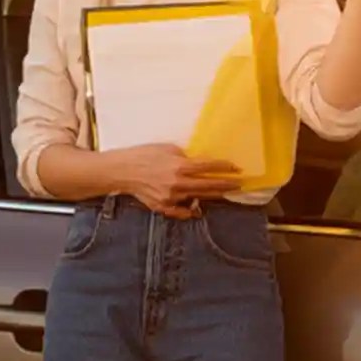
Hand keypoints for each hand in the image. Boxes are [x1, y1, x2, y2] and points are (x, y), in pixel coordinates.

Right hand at [111, 144, 241, 218]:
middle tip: (238, 184)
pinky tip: (198, 208)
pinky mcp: (163, 207)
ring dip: (212, 196)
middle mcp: (178, 183)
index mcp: (180, 166)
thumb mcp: (167, 148)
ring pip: (198, 198)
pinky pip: (182, 211)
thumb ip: (185, 157)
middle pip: (209, 186)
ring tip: (223, 193)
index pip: (209, 167)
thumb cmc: (143, 155)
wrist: (122, 170)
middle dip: (226, 184)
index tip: (237, 169)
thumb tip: (199, 163)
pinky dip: (191, 210)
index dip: (225, 168)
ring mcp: (171, 198)